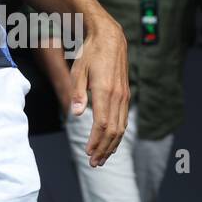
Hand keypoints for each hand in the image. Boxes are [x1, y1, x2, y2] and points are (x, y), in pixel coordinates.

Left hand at [67, 16, 128, 166]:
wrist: (110, 38)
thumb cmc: (90, 53)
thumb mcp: (78, 69)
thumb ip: (77, 92)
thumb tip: (76, 114)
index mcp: (105, 91)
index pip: (102, 124)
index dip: (95, 141)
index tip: (88, 153)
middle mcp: (118, 96)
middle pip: (114, 131)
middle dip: (104, 149)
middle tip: (94, 163)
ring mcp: (124, 96)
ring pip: (121, 128)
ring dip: (112, 145)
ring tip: (102, 158)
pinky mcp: (125, 95)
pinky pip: (123, 120)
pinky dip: (117, 135)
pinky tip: (110, 142)